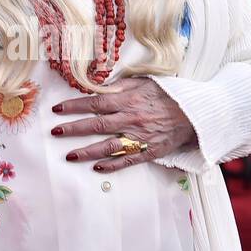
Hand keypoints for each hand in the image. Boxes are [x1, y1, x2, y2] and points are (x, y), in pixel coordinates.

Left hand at [51, 76, 195, 171]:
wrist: (195, 114)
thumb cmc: (170, 95)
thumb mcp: (146, 82)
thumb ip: (122, 85)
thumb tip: (100, 87)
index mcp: (129, 100)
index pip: (95, 103)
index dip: (74, 106)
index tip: (57, 109)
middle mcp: (130, 119)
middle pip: (96, 124)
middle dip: (73, 128)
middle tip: (55, 131)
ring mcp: (139, 137)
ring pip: (108, 146)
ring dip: (87, 151)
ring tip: (69, 156)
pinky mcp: (148, 151)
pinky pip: (127, 160)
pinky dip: (112, 165)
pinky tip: (97, 168)